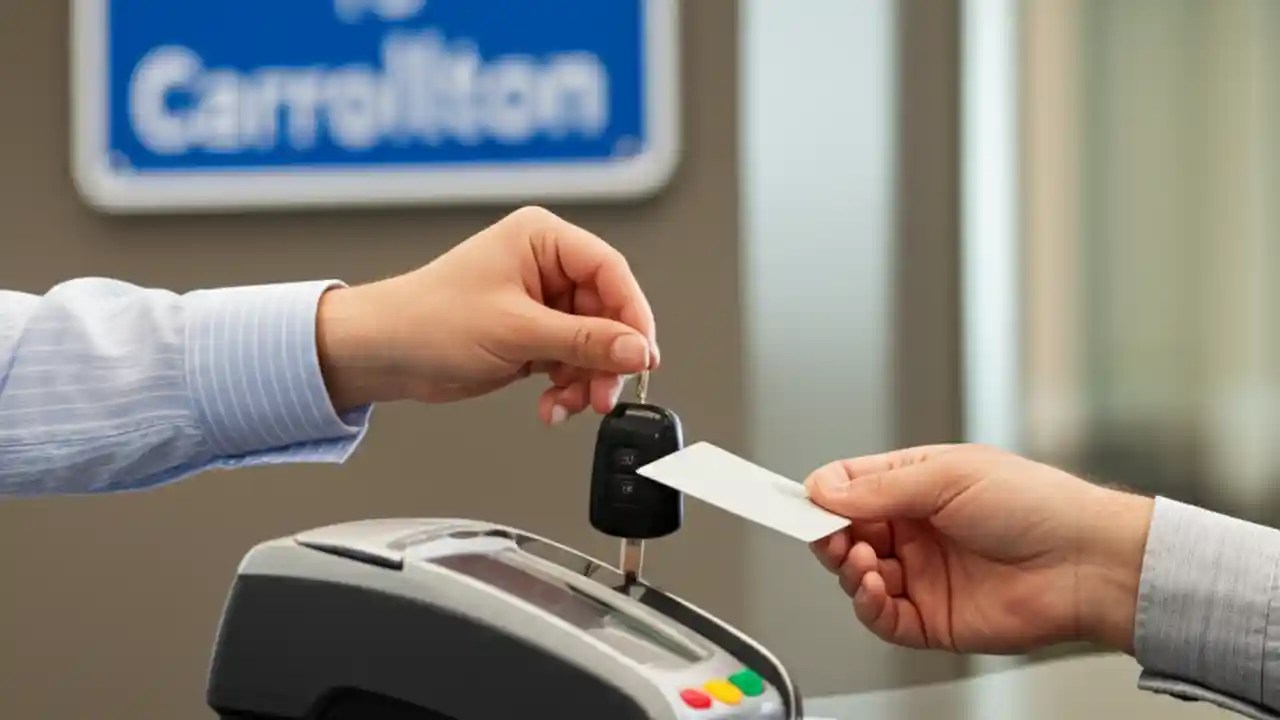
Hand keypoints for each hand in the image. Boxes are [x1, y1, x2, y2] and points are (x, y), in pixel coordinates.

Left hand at [315, 206, 658, 424]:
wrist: (381, 354)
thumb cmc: (426, 320)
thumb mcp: (515, 331)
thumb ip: (583, 341)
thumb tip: (636, 349)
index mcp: (542, 238)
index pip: (610, 270)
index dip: (633, 314)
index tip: (643, 354)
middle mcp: (545, 266)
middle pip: (607, 313)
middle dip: (606, 359)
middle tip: (605, 392)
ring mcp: (540, 303)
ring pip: (592, 344)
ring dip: (587, 380)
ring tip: (571, 405)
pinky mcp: (532, 336)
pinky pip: (571, 362)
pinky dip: (568, 388)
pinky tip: (552, 406)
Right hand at [804, 444, 1154, 654]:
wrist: (1087, 563)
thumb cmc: (1037, 504)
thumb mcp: (948, 476)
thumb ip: (880, 489)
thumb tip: (824, 490)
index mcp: (917, 487)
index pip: (852, 488)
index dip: (823, 495)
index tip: (798, 500)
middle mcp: (916, 532)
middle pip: (846, 535)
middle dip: (829, 534)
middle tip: (826, 533)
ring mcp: (923, 576)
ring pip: (857, 577)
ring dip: (849, 569)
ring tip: (860, 559)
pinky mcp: (933, 619)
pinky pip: (882, 618)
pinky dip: (868, 605)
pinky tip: (876, 587)